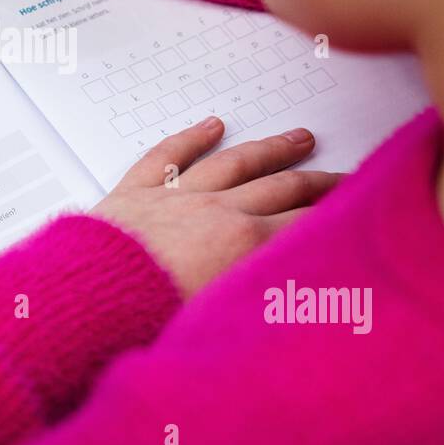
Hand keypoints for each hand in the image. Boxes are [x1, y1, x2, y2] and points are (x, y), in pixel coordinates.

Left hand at [90, 117, 342, 298]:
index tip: (354, 208)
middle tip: (342, 176)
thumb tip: (297, 301)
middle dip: (316, 181)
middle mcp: (217, 212)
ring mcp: (176, 197)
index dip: (333, 214)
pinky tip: (210, 125)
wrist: (89, 301)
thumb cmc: (148, 319)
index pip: (303, 222)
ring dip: (268, 150)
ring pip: (233, 163)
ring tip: (296, 139)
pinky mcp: (135, 193)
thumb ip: (263, 299)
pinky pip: (167, 156)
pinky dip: (191, 138)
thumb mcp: (223, 318)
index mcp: (243, 245)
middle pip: (279, 188)